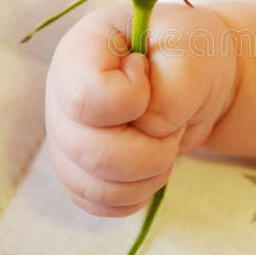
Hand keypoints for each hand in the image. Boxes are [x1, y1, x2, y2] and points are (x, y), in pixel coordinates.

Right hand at [45, 3, 236, 216]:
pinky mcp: (79, 170)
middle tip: (173, 124)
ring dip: (148, 175)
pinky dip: (136, 193)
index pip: (86, 97)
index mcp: (80, 50)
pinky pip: (99, 203)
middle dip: (150, 150)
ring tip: (166, 143)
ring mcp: (65, 135)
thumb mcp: (193, 52)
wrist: (195, 76)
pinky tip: (152, 165)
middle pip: (89, 152)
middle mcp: (60, 94)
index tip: (149, 75)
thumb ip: (171, 88)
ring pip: (94, 185)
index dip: (130, 100)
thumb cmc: (190, 52)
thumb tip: (148, 129)